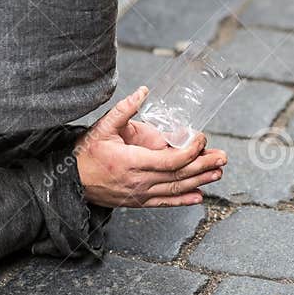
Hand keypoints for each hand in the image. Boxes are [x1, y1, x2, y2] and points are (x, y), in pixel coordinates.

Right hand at [75, 86, 227, 207]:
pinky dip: (183, 200)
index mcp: (132, 162)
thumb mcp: (103, 127)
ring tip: (218, 173)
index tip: (201, 138)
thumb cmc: (87, 153)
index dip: (190, 151)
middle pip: (178, 176)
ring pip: (175, 189)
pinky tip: (199, 196)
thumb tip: (143, 91)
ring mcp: (140, 194)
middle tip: (223, 158)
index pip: (170, 161)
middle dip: (203, 166)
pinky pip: (165, 203)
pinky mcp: (139, 201)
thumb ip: (124, 109)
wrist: (71, 182)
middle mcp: (139, 182)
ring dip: (200, 181)